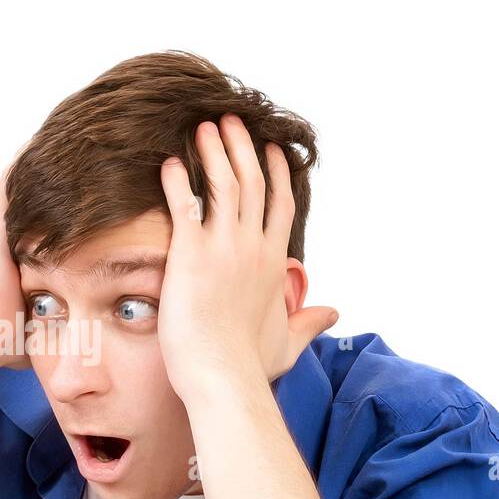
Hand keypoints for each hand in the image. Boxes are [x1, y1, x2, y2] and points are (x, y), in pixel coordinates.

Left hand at [158, 114, 337, 398]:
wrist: (222, 376)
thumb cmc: (250, 365)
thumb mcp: (288, 341)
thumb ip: (308, 322)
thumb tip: (332, 313)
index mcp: (274, 262)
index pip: (280, 204)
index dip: (276, 173)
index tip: (270, 149)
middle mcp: (253, 247)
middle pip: (252, 182)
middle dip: (242, 148)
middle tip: (230, 121)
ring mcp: (224, 247)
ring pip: (223, 184)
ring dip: (213, 152)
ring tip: (203, 128)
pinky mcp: (191, 254)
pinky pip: (184, 205)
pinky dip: (176, 181)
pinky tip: (167, 162)